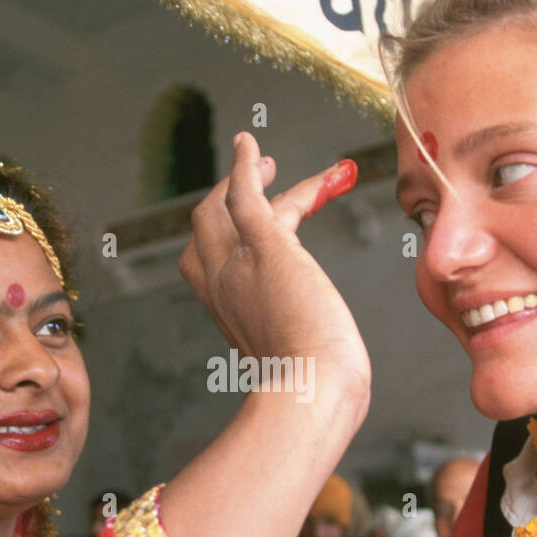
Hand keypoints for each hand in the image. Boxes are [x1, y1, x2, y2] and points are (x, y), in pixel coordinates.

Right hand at [178, 132, 370, 402]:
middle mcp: (220, 287)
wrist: (311, 390)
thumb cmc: (314, 389)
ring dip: (246, 178)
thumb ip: (298, 347)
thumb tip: (329, 366)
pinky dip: (245, 166)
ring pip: (222, 208)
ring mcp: (236, 265)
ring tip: (270, 161)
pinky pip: (244, 194)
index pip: (209, 267)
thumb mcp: (297, 364)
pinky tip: (252, 146)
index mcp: (227, 314)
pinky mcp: (265, 247)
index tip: (255, 227)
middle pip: (206, 229)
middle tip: (264, 175)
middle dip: (228, 198)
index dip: (227, 240)